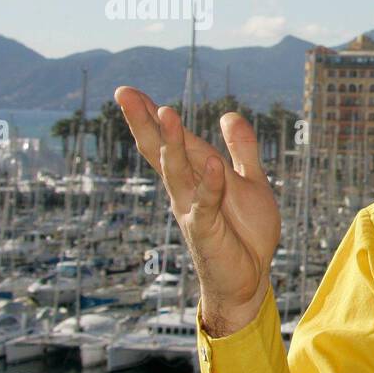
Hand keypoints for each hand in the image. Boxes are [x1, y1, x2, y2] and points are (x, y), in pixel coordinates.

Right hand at [114, 86, 279, 335]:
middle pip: (162, 152)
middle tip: (123, 94)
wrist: (249, 280)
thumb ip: (242, 150)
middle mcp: (186, 192)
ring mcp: (193, 211)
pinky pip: (207, 205)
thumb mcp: (250, 183)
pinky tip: (214, 164)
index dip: (150, 117)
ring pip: (178, 173)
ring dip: (173, 144)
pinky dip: (211, 185)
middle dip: (144, 123)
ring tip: (165, 112)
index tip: (126, 92)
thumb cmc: (244, 233)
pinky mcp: (206, 232)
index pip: (170, 142)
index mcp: (195, 177)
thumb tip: (229, 114)